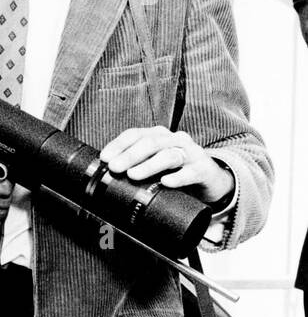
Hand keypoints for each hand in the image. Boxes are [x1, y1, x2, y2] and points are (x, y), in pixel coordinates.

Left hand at [100, 126, 235, 205]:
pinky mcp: (204, 169)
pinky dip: (178, 177)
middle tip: (115, 168)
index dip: (119, 144)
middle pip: (150, 142)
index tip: (105, 158)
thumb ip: (135, 165)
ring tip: (133, 175)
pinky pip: (191, 172)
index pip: (136, 134)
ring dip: (149, 165)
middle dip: (130, 155)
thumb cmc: (176, 169)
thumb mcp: (155, 164)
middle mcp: (175, 140)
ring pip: (169, 155)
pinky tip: (167, 182)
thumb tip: (107, 175)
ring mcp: (191, 153)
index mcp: (159, 136)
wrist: (211, 178)